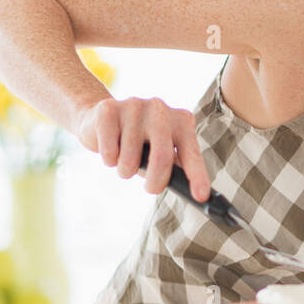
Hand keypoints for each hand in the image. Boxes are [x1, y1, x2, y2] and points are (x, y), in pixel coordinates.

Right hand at [75, 96, 210, 201]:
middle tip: (150, 188)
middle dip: (155, 182)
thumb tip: (192, 195)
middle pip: (161, 157)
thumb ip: (174, 168)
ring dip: (125, 171)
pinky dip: (108, 160)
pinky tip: (110, 148)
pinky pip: (109, 151)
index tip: (201, 197)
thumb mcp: (161, 153)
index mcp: (181, 121)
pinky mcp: (109, 109)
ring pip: (130, 158)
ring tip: (123, 161)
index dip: (198, 176)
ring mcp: (134, 106)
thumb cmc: (139, 143)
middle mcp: (161, 109)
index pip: (192, 153)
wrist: (101, 117)